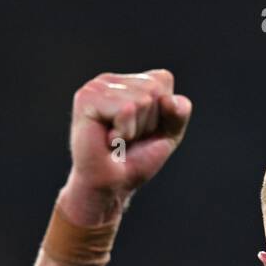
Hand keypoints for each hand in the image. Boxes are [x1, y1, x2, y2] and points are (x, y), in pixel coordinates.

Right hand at [63, 69, 191, 222]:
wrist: (111, 186)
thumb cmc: (134, 161)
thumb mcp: (168, 133)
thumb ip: (179, 111)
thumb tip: (168, 101)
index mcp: (126, 81)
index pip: (162, 79)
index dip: (162, 112)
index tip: (141, 130)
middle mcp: (109, 80)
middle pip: (153, 89)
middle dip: (148, 121)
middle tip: (127, 138)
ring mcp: (95, 87)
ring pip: (141, 99)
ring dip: (134, 129)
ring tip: (117, 140)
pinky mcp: (87, 99)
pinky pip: (126, 109)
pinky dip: (123, 132)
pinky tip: (108, 140)